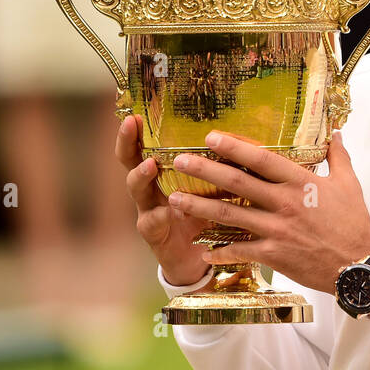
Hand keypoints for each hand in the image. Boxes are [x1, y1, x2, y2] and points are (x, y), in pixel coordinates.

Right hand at [115, 114, 211, 286]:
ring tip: (150, 165)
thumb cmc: (208, 216)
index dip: (140, 129)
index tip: (137, 109)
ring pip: (136, 189)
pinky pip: (150, 223)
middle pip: (130, 161)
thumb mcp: (214, 188)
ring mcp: (148, 210)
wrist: (198, 260)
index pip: (148, 144)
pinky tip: (167, 212)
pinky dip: (159, 217)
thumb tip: (242, 135)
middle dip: (127, 141)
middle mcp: (152, 188)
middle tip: (129, 124)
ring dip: (141, 175)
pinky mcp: (154, 234)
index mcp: (165, 173)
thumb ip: (220, 168)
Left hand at [167, 130, 369, 295]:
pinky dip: (220, 252)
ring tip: (174, 199)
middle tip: (179, 162)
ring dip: (199, 206)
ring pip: (230, 215)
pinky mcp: (274, 254)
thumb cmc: (354, 223)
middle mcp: (284, 203)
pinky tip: (203, 252)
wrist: (358, 265)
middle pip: (236, 183)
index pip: (261, 159)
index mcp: (301, 182)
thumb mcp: (349, 184)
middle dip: (204, 170)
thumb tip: (336, 134)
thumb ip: (338, 157)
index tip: (210, 137)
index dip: (233, 146)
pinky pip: (240, 251)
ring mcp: (276, 229)